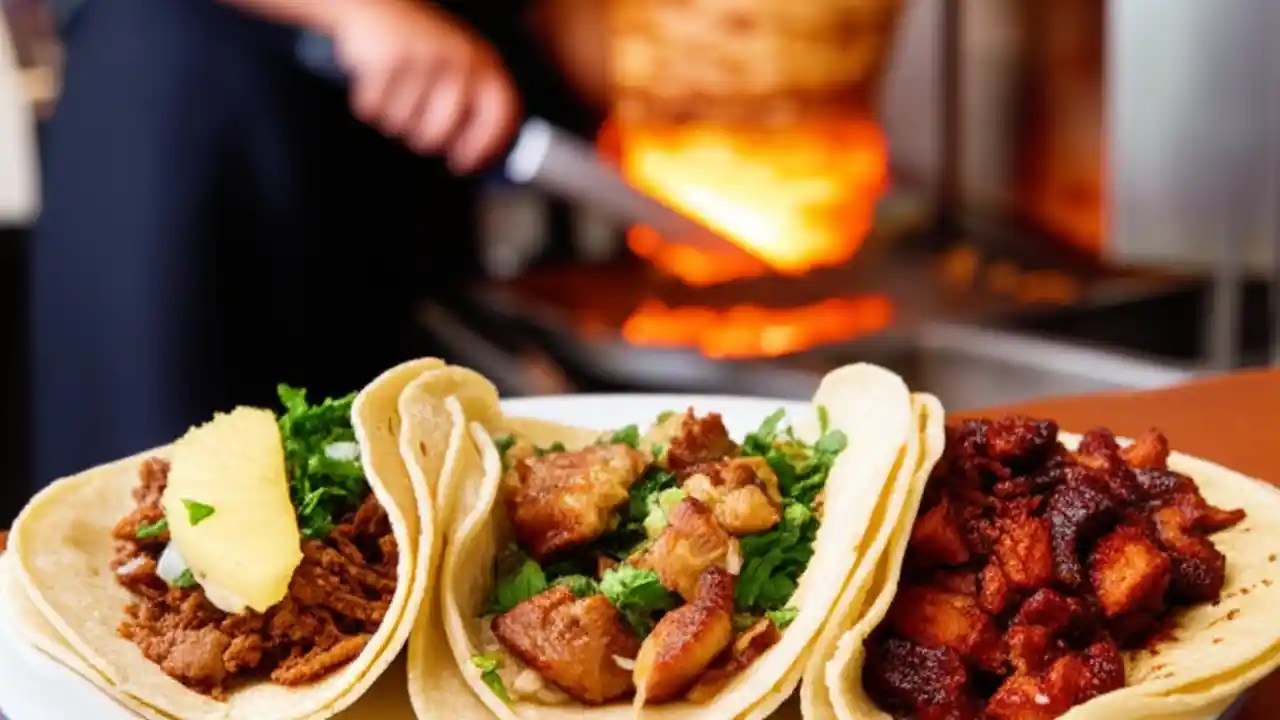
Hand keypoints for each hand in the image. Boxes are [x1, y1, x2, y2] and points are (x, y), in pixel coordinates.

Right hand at [330, 0, 520, 172]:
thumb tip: (476, 159)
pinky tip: (374, 85)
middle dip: (423, 140)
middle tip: (416, 134)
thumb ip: (473, 103)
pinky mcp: (389, 59)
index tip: (463, 163)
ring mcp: (424, 57)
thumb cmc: (421, 48)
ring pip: (403, 124)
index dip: (482, 146)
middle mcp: (458, 59)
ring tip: (395, 95)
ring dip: (393, 121)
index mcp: (483, 63)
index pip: (499, 114)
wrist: (376, 6)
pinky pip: (375, 109)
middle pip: (439, 131)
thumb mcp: (459, 67)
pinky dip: (369, 106)